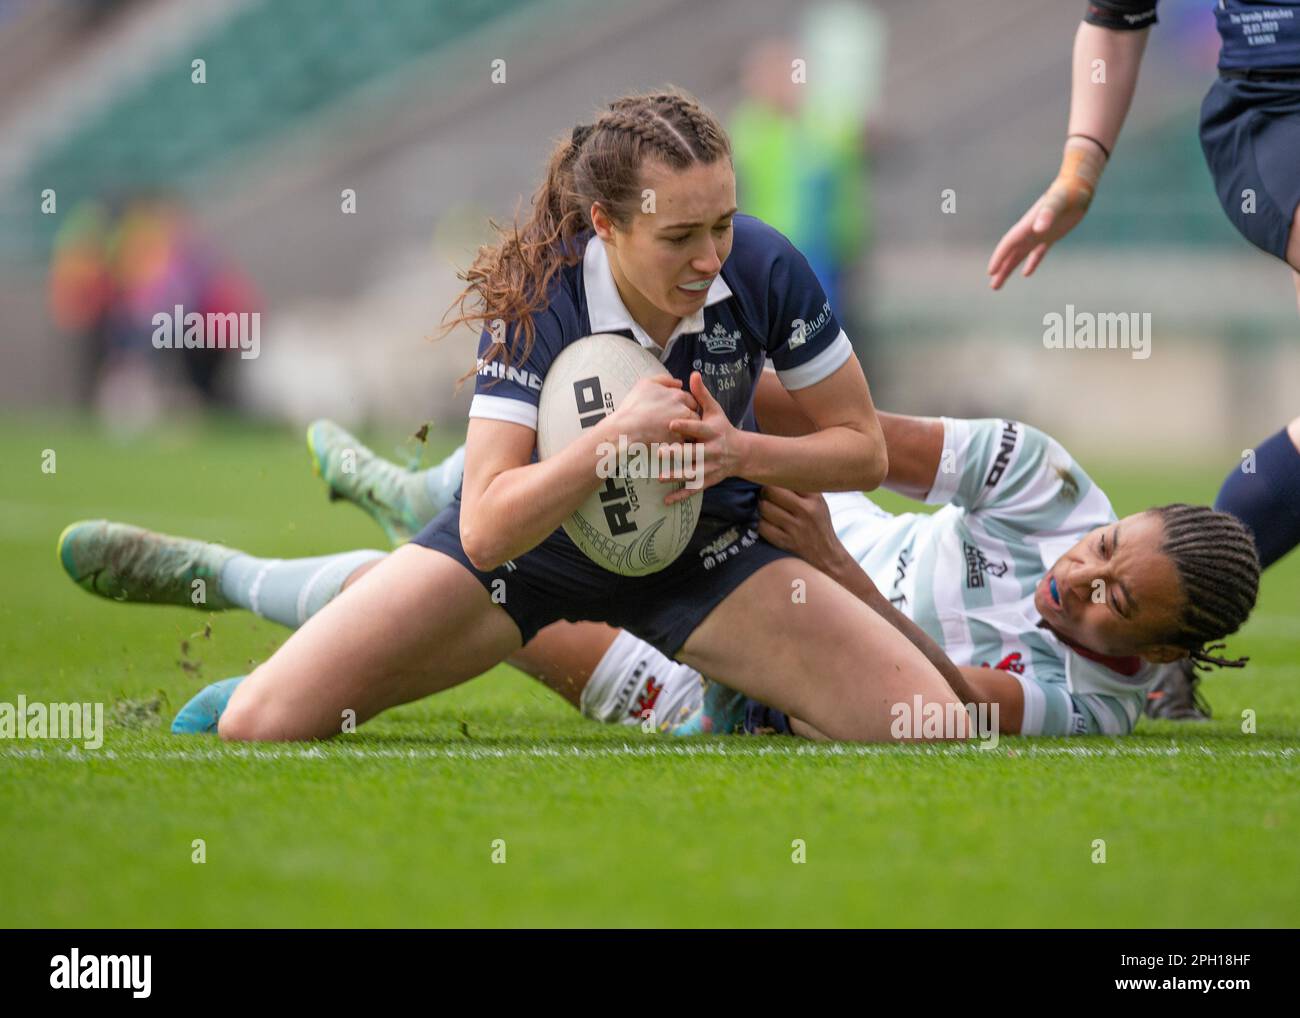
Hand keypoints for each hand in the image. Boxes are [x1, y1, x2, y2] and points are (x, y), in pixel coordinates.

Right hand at [610, 374, 698, 447]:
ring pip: (692, 431)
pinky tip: (667, 444)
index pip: (691, 401)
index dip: (683, 407)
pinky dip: (679, 445)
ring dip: (685, 433)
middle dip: (687, 420)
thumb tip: (679, 383)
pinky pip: (685, 445)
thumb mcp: (645, 384)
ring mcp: (683, 428)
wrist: (624, 430)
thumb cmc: (633, 408)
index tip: (673, 412)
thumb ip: (664, 379)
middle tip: (671, 424)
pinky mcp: (679, 444)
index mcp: (679, 396)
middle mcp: (684, 411)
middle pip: (695, 416)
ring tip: (670, 435)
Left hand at [663, 372, 744, 505]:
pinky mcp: (708, 480)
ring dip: (677, 475)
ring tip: (659, 477)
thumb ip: (702, 395)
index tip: (671, 423)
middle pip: (694, 453)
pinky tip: (666, 500)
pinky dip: (680, 496)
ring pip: (693, 473)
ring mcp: (711, 467)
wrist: (742, 453)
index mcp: (713, 432)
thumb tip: (693, 374)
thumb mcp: (715, 411)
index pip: (699, 428)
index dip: (686, 426)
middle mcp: (712, 450)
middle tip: (660, 452)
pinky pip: (693, 489)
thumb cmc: (722, 428)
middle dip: (678, 454)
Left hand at [755, 484, 849, 577]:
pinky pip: (762, 527)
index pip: (784, 479)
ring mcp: (795, 528)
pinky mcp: (786, 542)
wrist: (826, 555)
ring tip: (766, 510)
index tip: (767, 479)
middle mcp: (806, 511)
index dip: (771, 478)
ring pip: (764, 508)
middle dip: (763, 493)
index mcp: (814, 498)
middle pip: (770, 492)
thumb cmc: (818, 524)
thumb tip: (774, 472)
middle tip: (765, 496)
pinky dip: (761, 524)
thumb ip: (800, 487)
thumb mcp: (817, 502)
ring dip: (761, 509)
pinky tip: (767, 524)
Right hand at [986, 138, 1104, 289]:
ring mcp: (1039, 234)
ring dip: (1010, 268)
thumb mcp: (1058, 202)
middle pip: (1010, 253)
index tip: (991, 272)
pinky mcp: (1051, 236)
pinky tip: (1026, 274)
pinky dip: (1031, 263)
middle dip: (1001, 269)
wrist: (1078, 186)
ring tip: (999, 284)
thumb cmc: (1068, 192)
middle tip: (993, 286)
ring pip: (1020, 255)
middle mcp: (1030, 231)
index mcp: (1027, 225)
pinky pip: (1038, 253)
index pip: (1008, 244)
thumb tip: (1038, 229)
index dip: (999, 257)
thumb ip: (1047, 214)